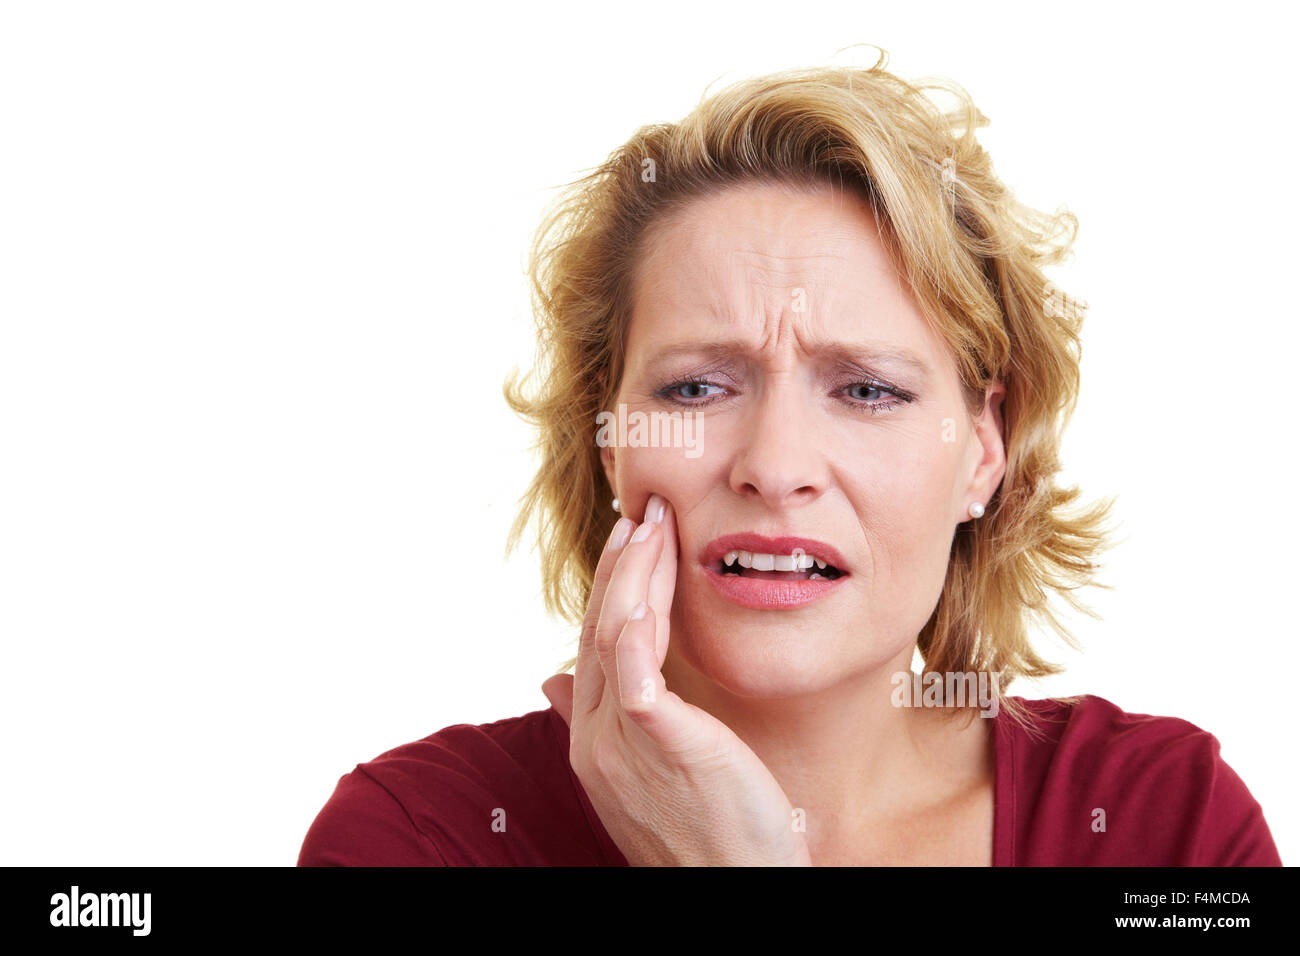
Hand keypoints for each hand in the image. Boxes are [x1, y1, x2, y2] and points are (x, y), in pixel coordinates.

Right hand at [542, 493, 811, 865]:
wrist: (734, 888)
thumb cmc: (711, 834)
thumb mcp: (649, 775)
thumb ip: (607, 724)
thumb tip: (552, 680)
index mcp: (592, 743)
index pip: (593, 647)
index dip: (609, 591)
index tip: (631, 544)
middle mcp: (594, 738)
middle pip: (597, 629)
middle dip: (618, 566)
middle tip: (640, 513)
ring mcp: (617, 738)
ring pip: (613, 631)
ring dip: (633, 570)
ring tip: (652, 522)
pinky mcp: (656, 735)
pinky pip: (636, 660)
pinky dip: (639, 609)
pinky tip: (653, 568)